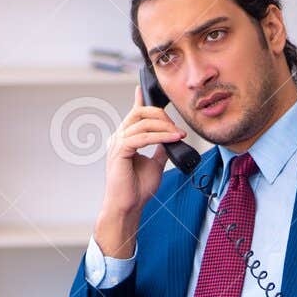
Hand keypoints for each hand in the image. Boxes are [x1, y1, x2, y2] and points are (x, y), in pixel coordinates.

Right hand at [94, 83, 189, 246]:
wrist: (128, 207)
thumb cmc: (137, 189)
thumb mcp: (155, 164)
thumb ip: (160, 149)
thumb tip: (171, 138)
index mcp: (126, 139)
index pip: (134, 114)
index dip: (139, 100)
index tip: (144, 89)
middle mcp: (120, 137)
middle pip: (139, 113)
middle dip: (161, 115)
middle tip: (177, 127)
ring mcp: (118, 143)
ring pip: (142, 123)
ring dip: (164, 127)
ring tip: (178, 134)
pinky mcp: (120, 151)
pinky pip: (142, 137)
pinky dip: (159, 137)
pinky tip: (172, 138)